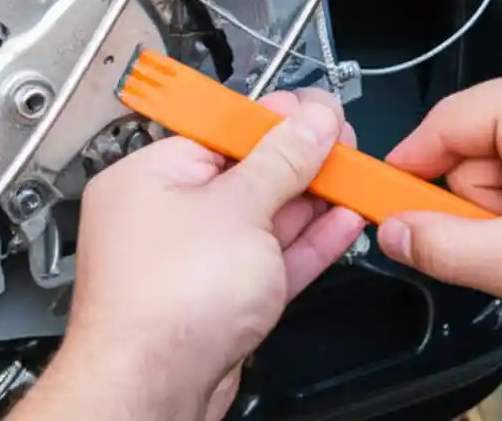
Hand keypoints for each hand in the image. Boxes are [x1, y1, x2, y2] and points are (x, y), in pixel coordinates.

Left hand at [12, 90, 364, 420]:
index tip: (319, 113)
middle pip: (243, 174)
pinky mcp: (218, 302)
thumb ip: (282, 160)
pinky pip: (267, 261)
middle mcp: (162, 217)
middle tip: (344, 146)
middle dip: (300, 161)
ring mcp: (191, 263)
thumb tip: (310, 121)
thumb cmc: (162, 305)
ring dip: (310, 202)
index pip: (218, 131)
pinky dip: (304, 243)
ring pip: (260, 221)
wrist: (151, 389)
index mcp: (147, 177)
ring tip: (353, 179)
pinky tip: (340, 223)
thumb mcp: (239, 208)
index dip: (273, 119)